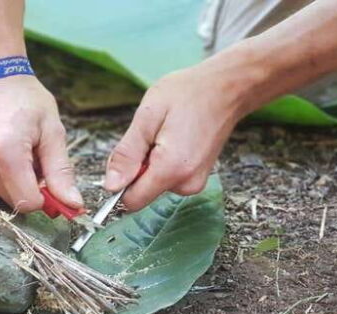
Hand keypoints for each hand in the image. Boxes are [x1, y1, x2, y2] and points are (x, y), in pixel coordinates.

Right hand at [0, 75, 82, 211]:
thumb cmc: (23, 97)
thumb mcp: (52, 131)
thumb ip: (61, 171)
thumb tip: (73, 204)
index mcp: (5, 154)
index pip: (28, 203)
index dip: (46, 198)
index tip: (52, 183)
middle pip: (15, 202)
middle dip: (30, 187)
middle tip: (34, 157)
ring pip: (2, 195)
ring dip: (16, 181)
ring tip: (18, 150)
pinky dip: (1, 175)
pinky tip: (3, 151)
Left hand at [103, 61, 248, 210]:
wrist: (226, 89)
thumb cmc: (188, 94)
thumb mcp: (147, 116)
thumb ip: (127, 154)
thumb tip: (110, 186)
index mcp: (171, 170)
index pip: (131, 201)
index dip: (121, 181)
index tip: (128, 155)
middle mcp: (186, 184)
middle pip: (142, 192)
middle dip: (137, 168)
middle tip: (151, 137)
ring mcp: (194, 183)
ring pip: (153, 185)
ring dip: (150, 163)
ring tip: (166, 134)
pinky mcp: (197, 179)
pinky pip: (167, 178)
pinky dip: (163, 163)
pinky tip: (174, 140)